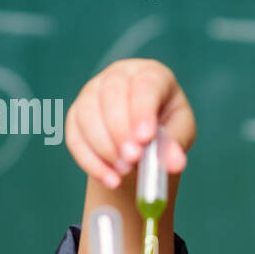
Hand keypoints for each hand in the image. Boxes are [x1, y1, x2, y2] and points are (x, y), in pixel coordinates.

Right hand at [65, 58, 195, 188]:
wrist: (144, 140)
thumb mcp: (179, 133)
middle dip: (120, 130)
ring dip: (104, 147)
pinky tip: (109, 179)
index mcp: (151, 74)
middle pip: (111, 94)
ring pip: (87, 114)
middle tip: (132, 160)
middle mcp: (118, 76)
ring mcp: (93, 92)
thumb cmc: (166, 127)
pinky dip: (90, 160)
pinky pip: (74, 135)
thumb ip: (175, 145)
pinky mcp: (76, 114)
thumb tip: (175, 163)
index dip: (142, 110)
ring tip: (124, 172)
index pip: (145, 84)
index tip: (145, 138)